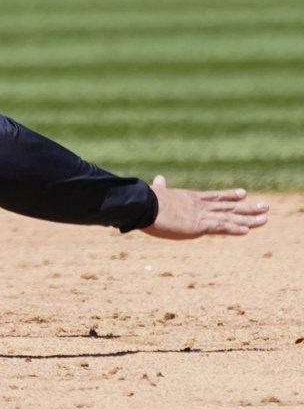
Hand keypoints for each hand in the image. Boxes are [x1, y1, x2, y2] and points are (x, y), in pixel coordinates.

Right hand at [142, 175, 267, 238]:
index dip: (230, 196)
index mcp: (190, 198)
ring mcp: (201, 215)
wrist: (144, 205)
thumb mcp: (157, 191)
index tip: (243, 194)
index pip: (215, 197)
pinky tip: (246, 231)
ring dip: (248, 219)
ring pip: (230, 217)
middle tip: (265, 206)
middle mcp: (200, 205)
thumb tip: (159, 178)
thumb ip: (161, 187)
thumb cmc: (147, 199)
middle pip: (228, 207)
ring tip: (264, 218)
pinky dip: (233, 229)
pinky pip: (220, 228)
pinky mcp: (199, 226)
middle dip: (247, 208)